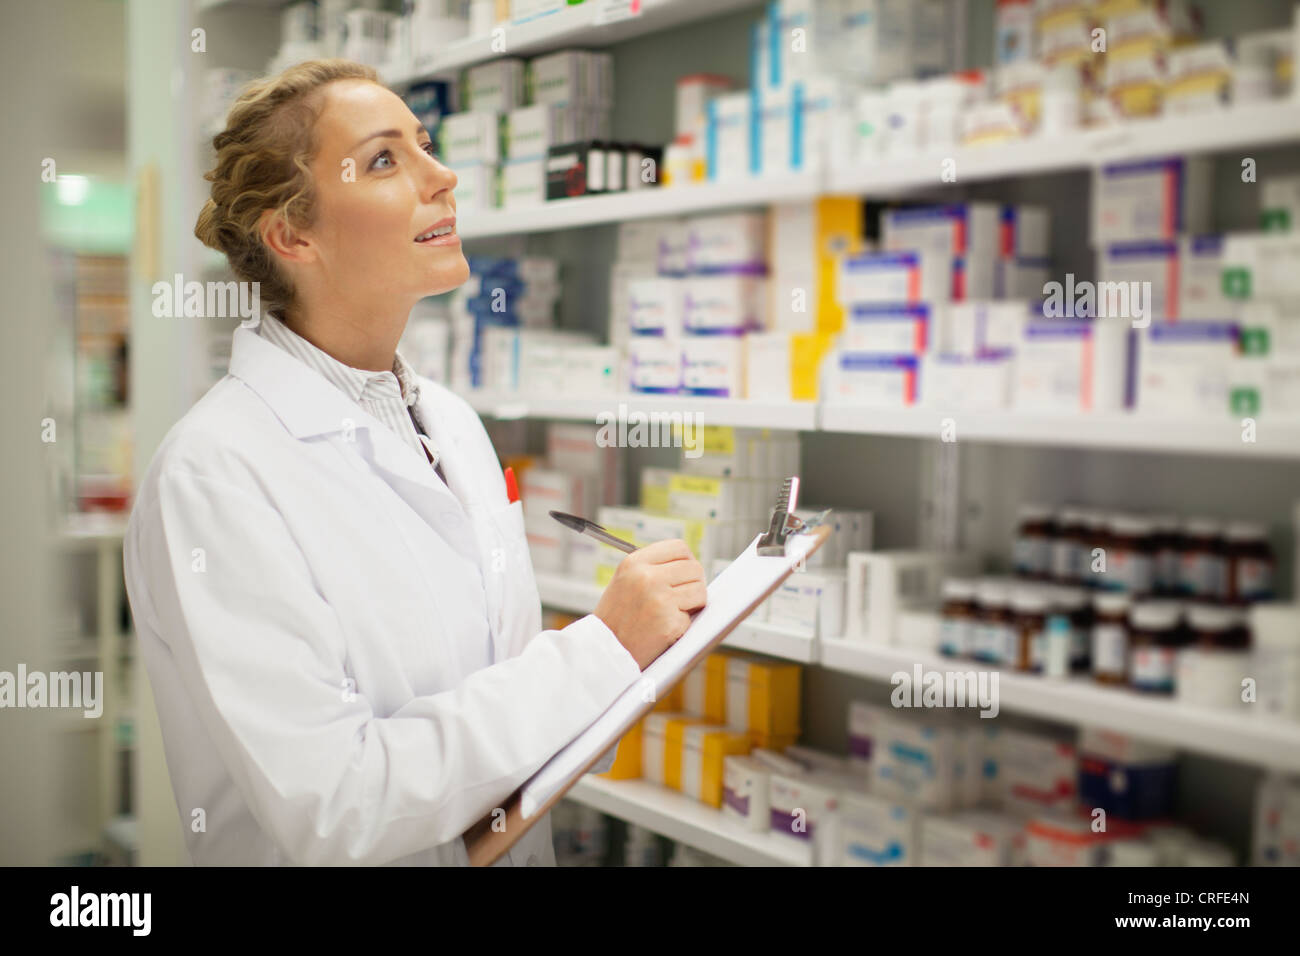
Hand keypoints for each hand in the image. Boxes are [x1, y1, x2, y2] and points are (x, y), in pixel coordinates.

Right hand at [593, 539, 706, 669]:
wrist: (603, 650)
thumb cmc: (615, 618)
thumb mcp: (624, 580)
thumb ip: (652, 568)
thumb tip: (689, 564)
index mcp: (634, 563)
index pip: (678, 548)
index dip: (688, 560)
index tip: (686, 572)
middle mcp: (647, 577)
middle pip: (694, 568)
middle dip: (694, 583)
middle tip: (684, 597)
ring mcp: (660, 599)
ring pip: (699, 591)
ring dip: (693, 604)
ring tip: (672, 613)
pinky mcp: (670, 622)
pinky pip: (691, 617)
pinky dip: (682, 625)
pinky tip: (663, 629)